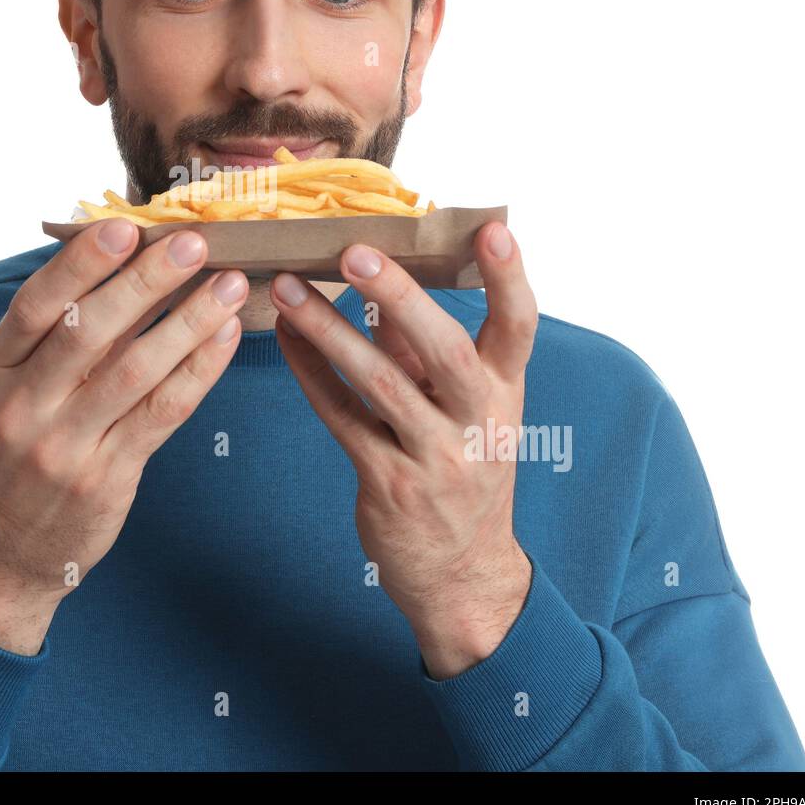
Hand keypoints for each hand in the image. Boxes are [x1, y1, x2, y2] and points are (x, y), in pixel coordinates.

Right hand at [0, 218, 248, 651]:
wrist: (0, 552)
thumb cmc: (15, 451)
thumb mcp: (10, 388)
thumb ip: (55, 334)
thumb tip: (122, 259)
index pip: (36, 304)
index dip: (80, 264)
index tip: (124, 227)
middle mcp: (23, 404)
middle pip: (87, 330)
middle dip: (145, 283)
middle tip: (194, 245)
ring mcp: (63, 444)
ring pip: (134, 370)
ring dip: (188, 322)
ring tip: (231, 285)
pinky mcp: (105, 477)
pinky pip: (161, 413)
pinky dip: (198, 371)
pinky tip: (225, 337)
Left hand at [271, 220, 537, 678]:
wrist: (462, 576)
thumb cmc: (462, 471)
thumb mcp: (467, 411)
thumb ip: (427, 351)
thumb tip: (383, 283)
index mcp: (504, 393)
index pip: (520, 327)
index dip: (510, 278)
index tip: (492, 228)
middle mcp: (478, 423)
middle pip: (444, 349)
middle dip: (400, 295)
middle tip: (354, 250)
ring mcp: (434, 457)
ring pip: (379, 382)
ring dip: (329, 329)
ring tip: (288, 287)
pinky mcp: (387, 483)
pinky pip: (341, 417)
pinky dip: (310, 373)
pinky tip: (285, 338)